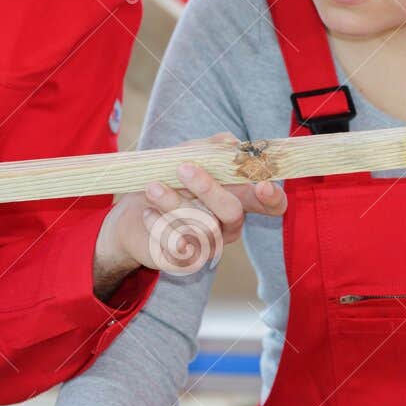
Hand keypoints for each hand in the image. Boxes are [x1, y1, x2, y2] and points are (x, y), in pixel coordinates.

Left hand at [93, 133, 287, 291]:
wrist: (132, 212)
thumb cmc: (169, 179)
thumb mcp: (189, 155)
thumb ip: (213, 148)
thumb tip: (233, 144)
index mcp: (239, 199)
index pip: (271, 205)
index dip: (273, 198)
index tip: (263, 185)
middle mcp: (229, 225)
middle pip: (233, 211)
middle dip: (209, 188)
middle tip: (184, 168)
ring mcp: (209, 245)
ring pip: (201, 226)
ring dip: (174, 202)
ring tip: (153, 187)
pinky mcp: (186, 261)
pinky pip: (177, 244)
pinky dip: (159, 224)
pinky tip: (148, 212)